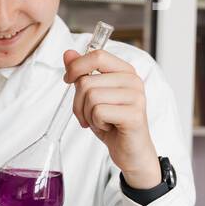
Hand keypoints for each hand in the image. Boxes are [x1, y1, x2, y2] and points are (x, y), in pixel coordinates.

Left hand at [63, 48, 160, 188]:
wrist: (131, 151)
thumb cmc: (111, 122)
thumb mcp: (92, 95)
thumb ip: (82, 73)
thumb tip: (68, 54)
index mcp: (125, 71)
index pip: (97, 55)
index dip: (76, 67)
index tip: (68, 80)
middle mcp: (133, 80)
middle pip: (87, 81)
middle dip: (78, 101)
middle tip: (87, 114)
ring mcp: (136, 97)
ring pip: (91, 96)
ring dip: (87, 113)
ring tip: (99, 121)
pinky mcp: (134, 114)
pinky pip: (98, 112)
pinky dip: (96, 123)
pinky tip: (108, 127)